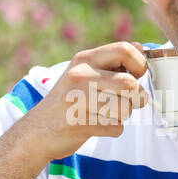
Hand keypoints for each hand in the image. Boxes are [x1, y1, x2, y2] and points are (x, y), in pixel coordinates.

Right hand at [20, 41, 149, 161]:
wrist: (37, 131)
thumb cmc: (69, 100)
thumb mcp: (85, 73)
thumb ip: (112, 61)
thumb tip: (139, 47)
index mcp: (84, 59)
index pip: (124, 50)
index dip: (140, 64)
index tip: (137, 76)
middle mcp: (80, 75)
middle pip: (129, 83)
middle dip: (137, 96)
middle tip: (130, 101)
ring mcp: (77, 100)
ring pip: (125, 108)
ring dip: (124, 115)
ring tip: (108, 113)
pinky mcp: (78, 124)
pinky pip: (115, 127)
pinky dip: (112, 130)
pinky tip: (98, 125)